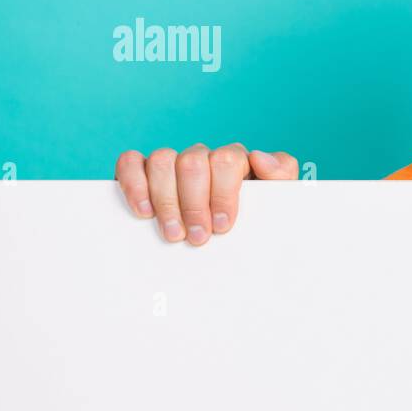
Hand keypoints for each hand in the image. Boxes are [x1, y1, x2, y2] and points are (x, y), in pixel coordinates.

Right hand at [115, 144, 298, 245]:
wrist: (233, 253)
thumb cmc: (253, 227)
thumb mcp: (276, 207)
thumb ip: (281, 179)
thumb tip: (259, 158)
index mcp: (236, 162)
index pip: (228, 159)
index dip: (224, 193)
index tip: (223, 225)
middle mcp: (204, 158)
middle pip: (193, 161)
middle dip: (194, 203)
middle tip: (198, 237)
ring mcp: (173, 162)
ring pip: (162, 160)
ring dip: (166, 201)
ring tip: (173, 235)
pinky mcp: (142, 170)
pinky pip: (130, 161)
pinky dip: (134, 184)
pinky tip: (143, 212)